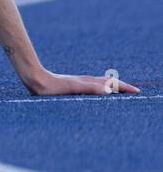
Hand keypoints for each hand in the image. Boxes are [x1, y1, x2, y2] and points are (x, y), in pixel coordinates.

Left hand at [23, 69, 140, 95]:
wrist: (35, 79)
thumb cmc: (52, 86)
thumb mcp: (72, 88)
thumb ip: (90, 88)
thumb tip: (109, 90)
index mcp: (88, 83)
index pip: (111, 84)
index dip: (124, 87)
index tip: (136, 92)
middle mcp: (85, 81)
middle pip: (107, 83)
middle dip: (120, 86)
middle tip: (132, 91)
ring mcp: (78, 82)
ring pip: (99, 83)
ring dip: (110, 86)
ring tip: (118, 90)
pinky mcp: (70, 85)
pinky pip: (90, 86)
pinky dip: (99, 87)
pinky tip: (95, 91)